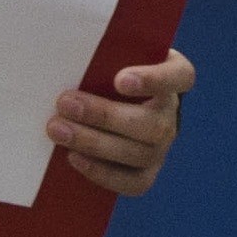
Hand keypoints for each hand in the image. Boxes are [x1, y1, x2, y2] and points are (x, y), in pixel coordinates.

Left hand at [49, 47, 190, 195]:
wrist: (110, 105)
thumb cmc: (106, 71)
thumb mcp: (112, 56)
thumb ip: (103, 53)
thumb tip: (65, 55)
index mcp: (172, 77)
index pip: (179, 77)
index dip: (153, 80)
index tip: (119, 80)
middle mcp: (171, 114)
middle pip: (152, 123)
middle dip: (104, 115)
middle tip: (64, 103)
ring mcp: (162, 147)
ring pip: (139, 153)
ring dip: (94, 142)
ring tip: (57, 129)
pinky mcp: (147, 172)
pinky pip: (133, 182)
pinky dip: (102, 173)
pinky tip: (73, 158)